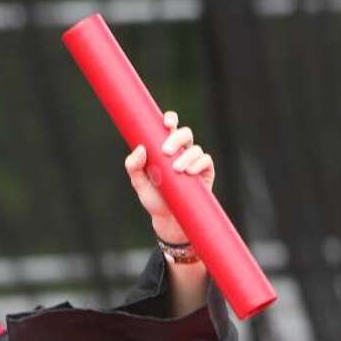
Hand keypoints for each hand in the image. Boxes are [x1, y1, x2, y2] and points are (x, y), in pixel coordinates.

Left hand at [124, 111, 214, 244]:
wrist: (169, 221)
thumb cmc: (153, 199)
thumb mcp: (139, 184)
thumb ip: (134, 167)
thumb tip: (140, 148)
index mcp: (165, 149)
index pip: (169, 128)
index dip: (170, 119)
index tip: (165, 122)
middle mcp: (181, 152)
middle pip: (185, 133)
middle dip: (176, 138)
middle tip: (165, 151)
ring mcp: (194, 162)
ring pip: (195, 148)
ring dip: (186, 156)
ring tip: (176, 169)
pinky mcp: (205, 173)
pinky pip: (206, 161)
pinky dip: (199, 164)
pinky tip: (190, 172)